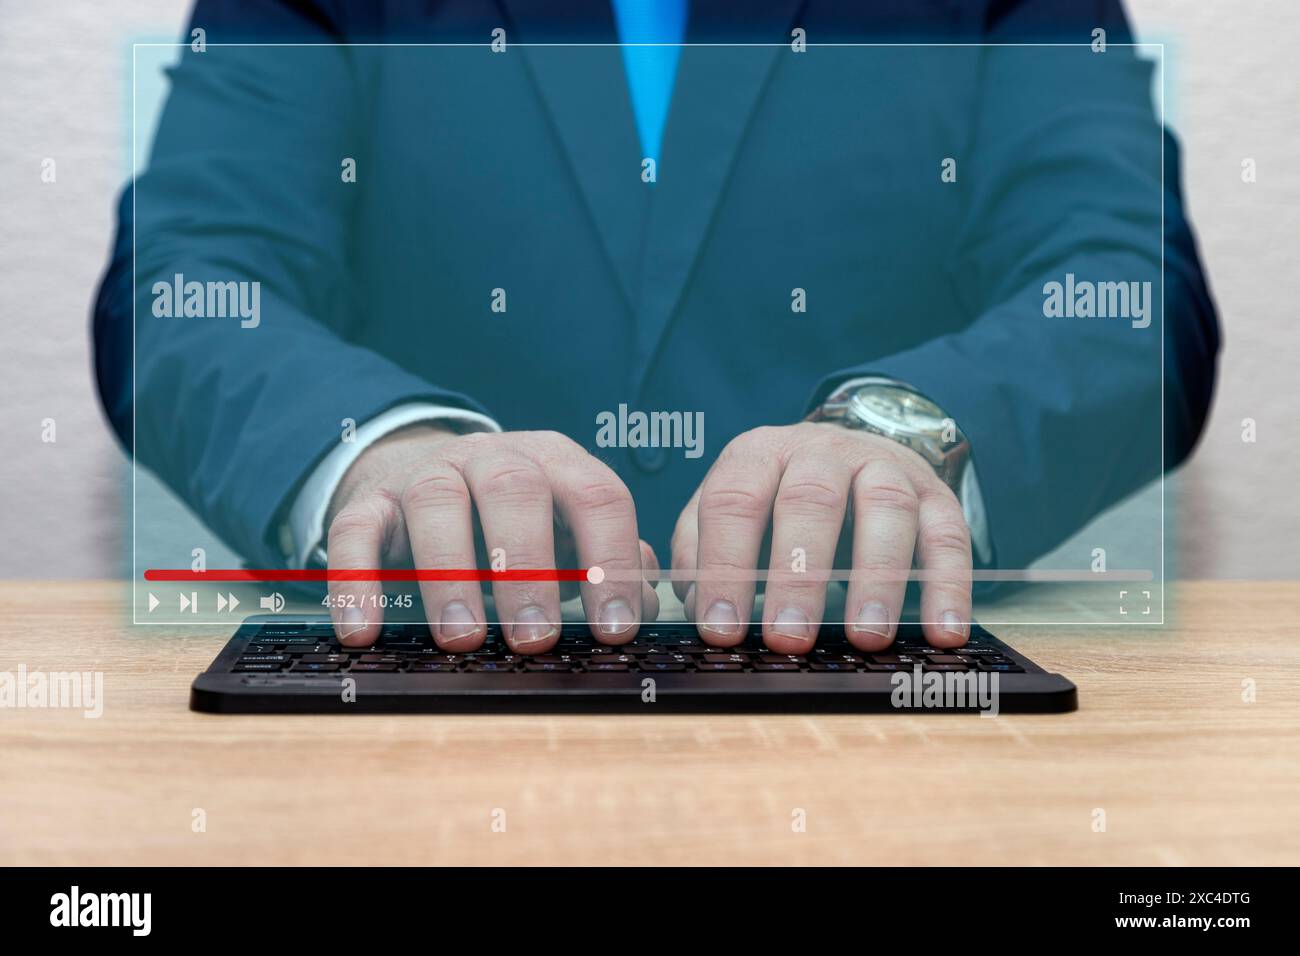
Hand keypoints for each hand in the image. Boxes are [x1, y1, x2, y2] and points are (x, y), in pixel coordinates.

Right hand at [324, 426, 659, 651]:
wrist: (420, 471)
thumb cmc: (514, 521)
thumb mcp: (567, 530)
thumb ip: (609, 562)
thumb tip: (647, 609)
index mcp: (558, 461)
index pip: (598, 496)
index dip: (611, 561)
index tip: (615, 630)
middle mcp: (495, 456)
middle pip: (516, 490)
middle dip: (529, 567)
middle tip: (536, 638)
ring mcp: (428, 472)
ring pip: (437, 502)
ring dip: (451, 573)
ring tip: (462, 640)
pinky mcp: (369, 500)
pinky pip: (355, 530)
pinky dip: (356, 578)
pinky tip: (362, 630)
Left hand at [671, 422, 971, 652]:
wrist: (853, 451)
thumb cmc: (777, 498)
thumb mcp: (732, 511)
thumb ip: (701, 552)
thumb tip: (700, 613)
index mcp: (759, 453)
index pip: (734, 502)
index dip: (725, 566)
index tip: (722, 629)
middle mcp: (821, 450)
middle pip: (810, 501)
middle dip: (798, 575)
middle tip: (788, 639)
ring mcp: (884, 465)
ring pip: (885, 507)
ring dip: (876, 577)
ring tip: (867, 638)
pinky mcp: (934, 492)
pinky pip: (948, 532)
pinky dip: (948, 582)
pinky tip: (943, 629)